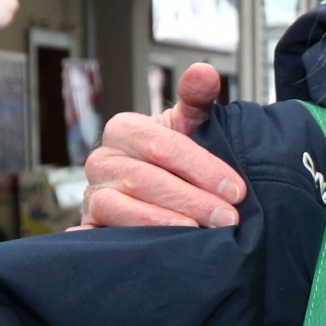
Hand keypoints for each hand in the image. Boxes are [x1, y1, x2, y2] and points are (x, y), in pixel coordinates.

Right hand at [81, 63, 246, 227]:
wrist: (157, 191)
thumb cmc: (176, 156)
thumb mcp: (189, 125)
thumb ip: (198, 99)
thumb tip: (204, 72)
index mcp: (124, 129)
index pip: (163, 146)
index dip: (202, 168)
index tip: (237, 190)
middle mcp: (100, 161)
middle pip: (145, 180)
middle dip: (192, 200)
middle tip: (228, 219)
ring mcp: (91, 196)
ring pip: (119, 209)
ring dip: (161, 224)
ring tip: (196, 235)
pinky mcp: (89, 228)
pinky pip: (97, 237)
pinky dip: (113, 243)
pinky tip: (139, 253)